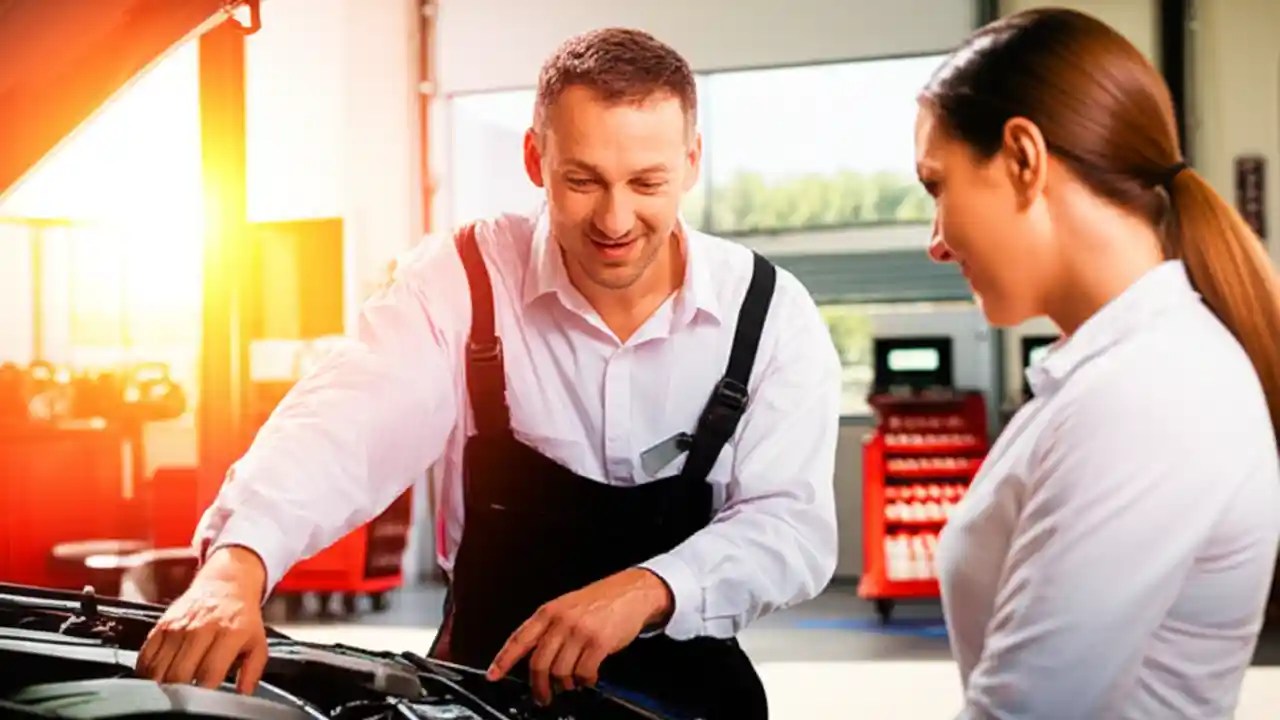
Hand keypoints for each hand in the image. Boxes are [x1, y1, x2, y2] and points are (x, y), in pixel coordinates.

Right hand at [135, 546, 269, 692]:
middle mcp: (201, 629)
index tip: (203, 705)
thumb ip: (252, 672)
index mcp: (229, 634)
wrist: (226, 584)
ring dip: (161, 686)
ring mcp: (178, 626)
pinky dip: (147, 672)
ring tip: (170, 694)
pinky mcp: (162, 625)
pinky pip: (146, 656)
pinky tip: (156, 679)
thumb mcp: (257, 643)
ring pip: (159, 668)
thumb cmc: (242, 618)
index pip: (210, 673)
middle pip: (179, 674)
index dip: (204, 694)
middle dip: (180, 694)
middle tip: (184, 702)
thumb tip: (243, 696)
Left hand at [486, 568, 672, 705]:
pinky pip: (583, 673)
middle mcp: (561, 620)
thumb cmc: (599, 601)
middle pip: (539, 663)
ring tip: (572, 683)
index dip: (503, 659)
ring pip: (560, 672)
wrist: (631, 592)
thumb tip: (534, 661)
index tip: (493, 675)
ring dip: (565, 684)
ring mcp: (580, 631)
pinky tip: (589, 677)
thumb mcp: (567, 607)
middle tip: (543, 696)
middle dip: (539, 686)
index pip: (519, 638)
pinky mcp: (599, 642)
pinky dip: (585, 681)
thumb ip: (549, 629)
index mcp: (548, 611)